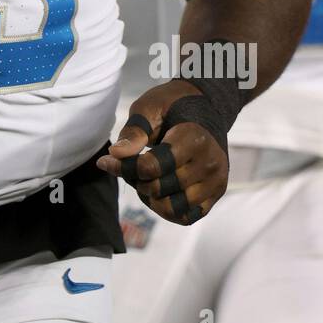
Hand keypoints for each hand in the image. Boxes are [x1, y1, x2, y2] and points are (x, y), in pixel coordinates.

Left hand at [96, 80, 227, 224]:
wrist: (208, 108)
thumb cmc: (173, 105)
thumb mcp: (149, 107)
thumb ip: (134, 131)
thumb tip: (115, 154)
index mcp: (194, 138)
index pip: (152, 167)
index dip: (123, 167)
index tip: (106, 160)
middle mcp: (209, 163)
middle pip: (158, 188)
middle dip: (134, 180)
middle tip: (127, 165)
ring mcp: (215, 181)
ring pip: (172, 207)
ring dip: (149, 198)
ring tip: (144, 178)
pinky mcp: (216, 193)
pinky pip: (186, 216)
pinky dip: (166, 209)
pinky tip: (158, 191)